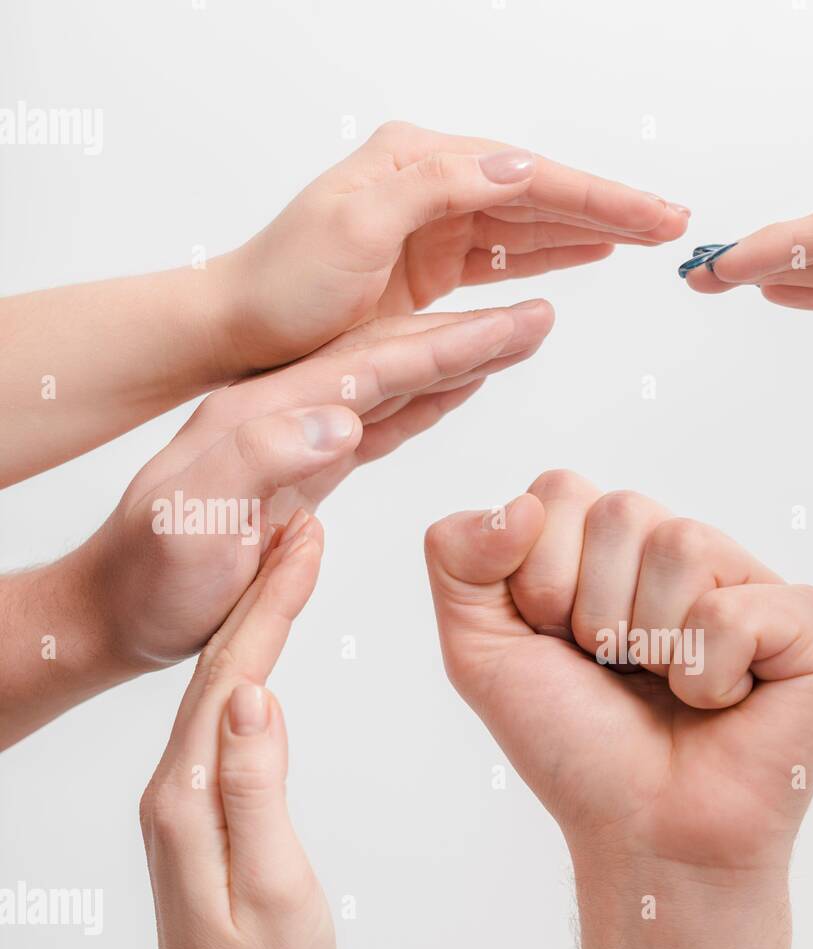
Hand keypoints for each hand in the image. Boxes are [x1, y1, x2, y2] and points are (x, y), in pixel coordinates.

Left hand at [83, 301, 552, 667]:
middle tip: (540, 318)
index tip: (513, 323)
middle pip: (394, 362)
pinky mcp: (309, 475)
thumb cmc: (147, 577)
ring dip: (458, 360)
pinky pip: (383, 427)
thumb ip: (259, 460)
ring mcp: (300, 442)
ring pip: (396, 388)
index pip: (374, 369)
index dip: (449, 346)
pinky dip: (428, 401)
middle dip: (471, 338)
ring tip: (516, 336)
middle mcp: (287, 415)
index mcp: (265, 416)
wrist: (116, 611)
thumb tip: (341, 416)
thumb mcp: (190, 521)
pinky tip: (457, 386)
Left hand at [141, 508, 331, 948]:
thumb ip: (258, 790)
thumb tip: (255, 697)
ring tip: (292, 561)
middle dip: (264, 590)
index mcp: (192, 794)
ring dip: (256, 617)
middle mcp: (176, 782)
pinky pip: (226, 714)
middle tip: (304, 526)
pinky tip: (268, 646)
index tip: (307, 541)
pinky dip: (251, 662)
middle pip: (224, 665)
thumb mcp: (269, 883)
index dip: (273, 604)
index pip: (237, 674)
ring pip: (223, 683)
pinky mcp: (201, 803)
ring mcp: (184, 792)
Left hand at [222, 122, 687, 371]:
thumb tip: (518, 165)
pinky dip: (551, 254)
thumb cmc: (286, 283)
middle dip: (609, 208)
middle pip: (540, 193)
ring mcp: (433, 226)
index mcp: (417, 164)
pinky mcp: (430, 267)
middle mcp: (430, 184)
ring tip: (646, 236)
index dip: (597, 196)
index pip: (527, 175)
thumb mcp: (355, 224)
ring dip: (589, 229)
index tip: (653, 214)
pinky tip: (587, 253)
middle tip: (672, 225)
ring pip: (530, 222)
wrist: (242, 331)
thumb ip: (436, 187)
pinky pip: (505, 254)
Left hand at [423, 470, 812, 876]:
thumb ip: (457, 561)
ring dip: (653, 645)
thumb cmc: (577, 747)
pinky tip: (724, 704)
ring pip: (683, 546)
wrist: (646, 833)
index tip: (562, 647)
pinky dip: (710, 676)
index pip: (561, 491)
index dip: (543, 581)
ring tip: (671, 689)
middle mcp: (680, 552)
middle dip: (596, 614)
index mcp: (609, 548)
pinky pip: (738, 609)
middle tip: (620, 673)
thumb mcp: (480, 653)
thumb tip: (518, 505)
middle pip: (621, 511)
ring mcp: (746, 581)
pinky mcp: (804, 623)